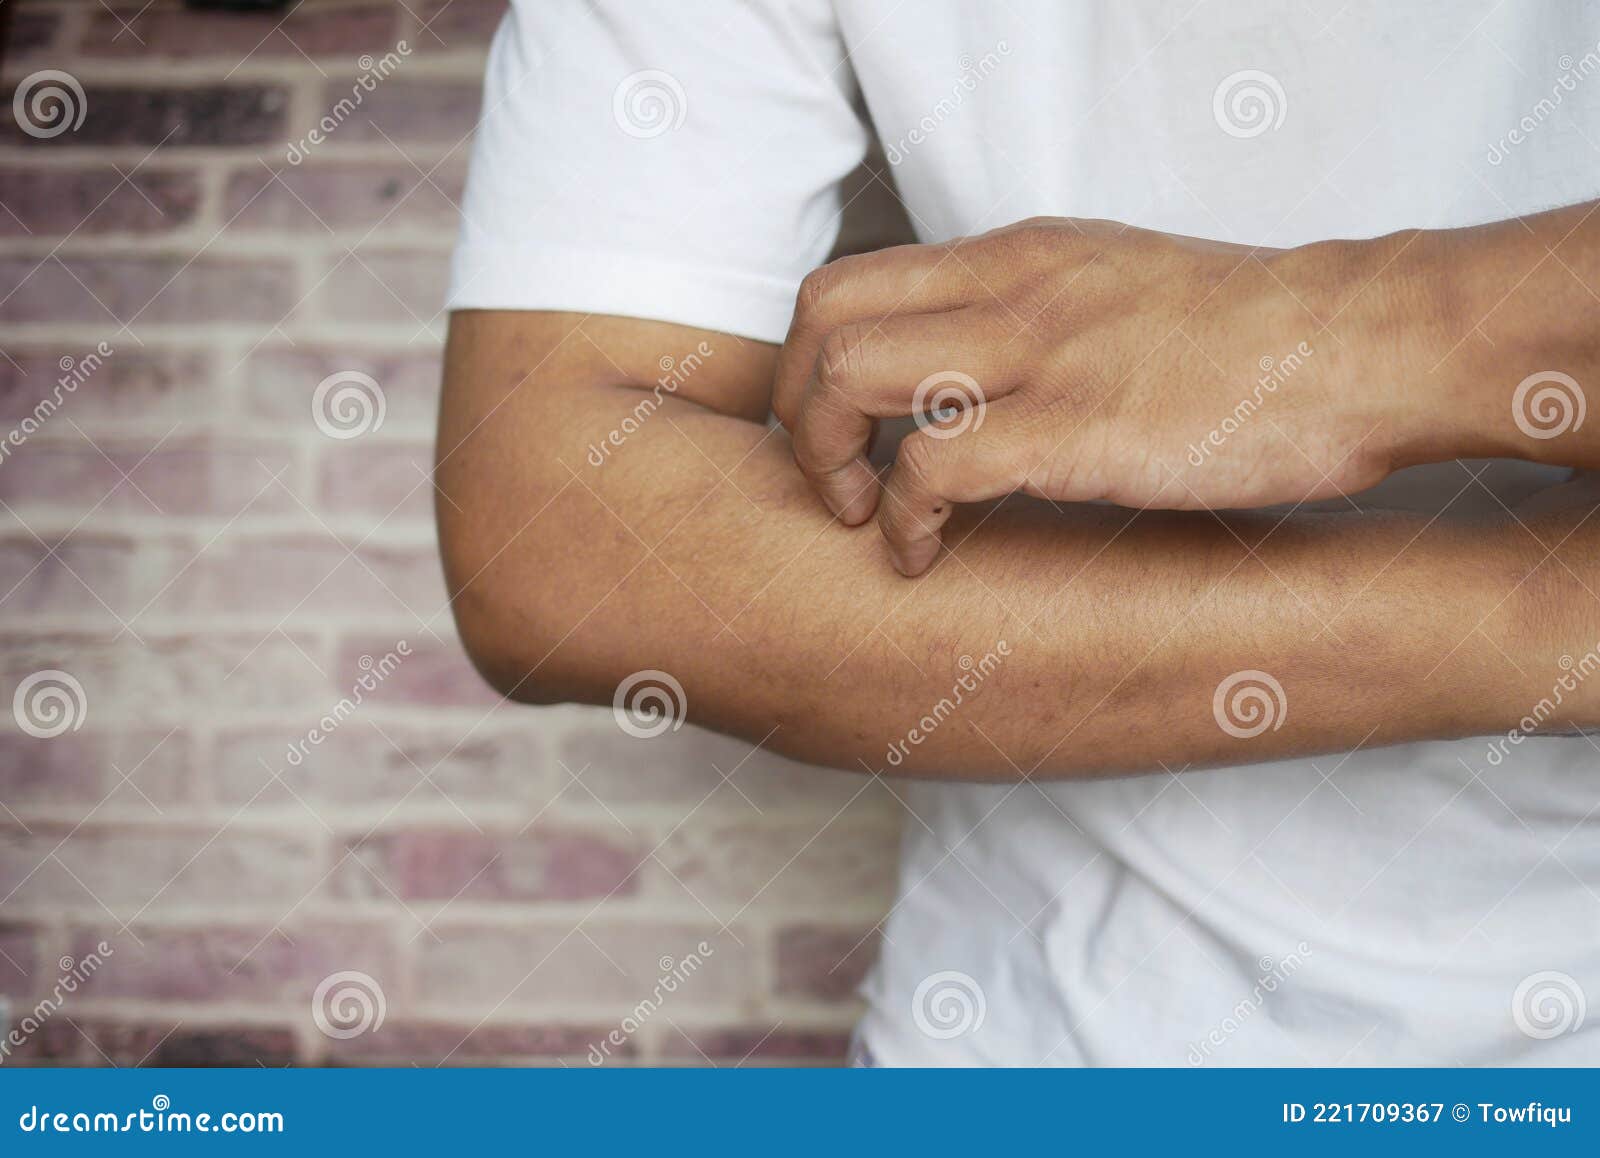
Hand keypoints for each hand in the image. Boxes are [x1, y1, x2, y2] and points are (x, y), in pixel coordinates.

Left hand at [772, 217, 1430, 574]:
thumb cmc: (1251, 333)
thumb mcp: (1117, 285)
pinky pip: (928, 469)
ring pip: (850, 381)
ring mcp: (1035, 355)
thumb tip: (976, 364)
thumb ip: (1035, 310)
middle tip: (830, 478)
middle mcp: (1008, 288)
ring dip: (831, 463)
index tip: (836, 429)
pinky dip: (901, 521)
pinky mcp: (1070, 430)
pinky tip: (925, 556)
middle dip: (797, 412)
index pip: (850, 280)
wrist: (1357, 346)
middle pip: (821, 321)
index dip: (809, 361)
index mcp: (1018, 255)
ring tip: (865, 517)